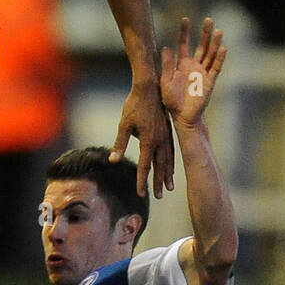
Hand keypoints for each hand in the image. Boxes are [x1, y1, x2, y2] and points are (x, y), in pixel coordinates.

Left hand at [110, 81, 174, 198]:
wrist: (150, 88)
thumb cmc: (134, 106)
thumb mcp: (124, 124)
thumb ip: (119, 143)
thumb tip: (113, 161)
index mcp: (148, 140)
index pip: (144, 166)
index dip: (142, 180)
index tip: (141, 193)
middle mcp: (160, 141)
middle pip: (159, 166)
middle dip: (158, 182)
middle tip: (158, 196)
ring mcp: (166, 136)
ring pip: (168, 160)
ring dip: (167, 174)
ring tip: (168, 187)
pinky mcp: (169, 131)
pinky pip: (171, 151)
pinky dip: (171, 163)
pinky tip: (170, 168)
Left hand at [160, 17, 226, 127]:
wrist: (182, 116)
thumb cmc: (172, 101)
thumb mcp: (166, 81)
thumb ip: (167, 65)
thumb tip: (165, 47)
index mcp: (182, 64)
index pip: (184, 44)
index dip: (185, 32)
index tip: (185, 19)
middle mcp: (194, 66)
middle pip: (202, 46)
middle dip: (205, 33)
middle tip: (209, 19)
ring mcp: (203, 73)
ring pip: (211, 54)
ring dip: (214, 43)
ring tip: (218, 30)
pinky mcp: (210, 81)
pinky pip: (216, 68)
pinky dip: (219, 58)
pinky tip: (223, 48)